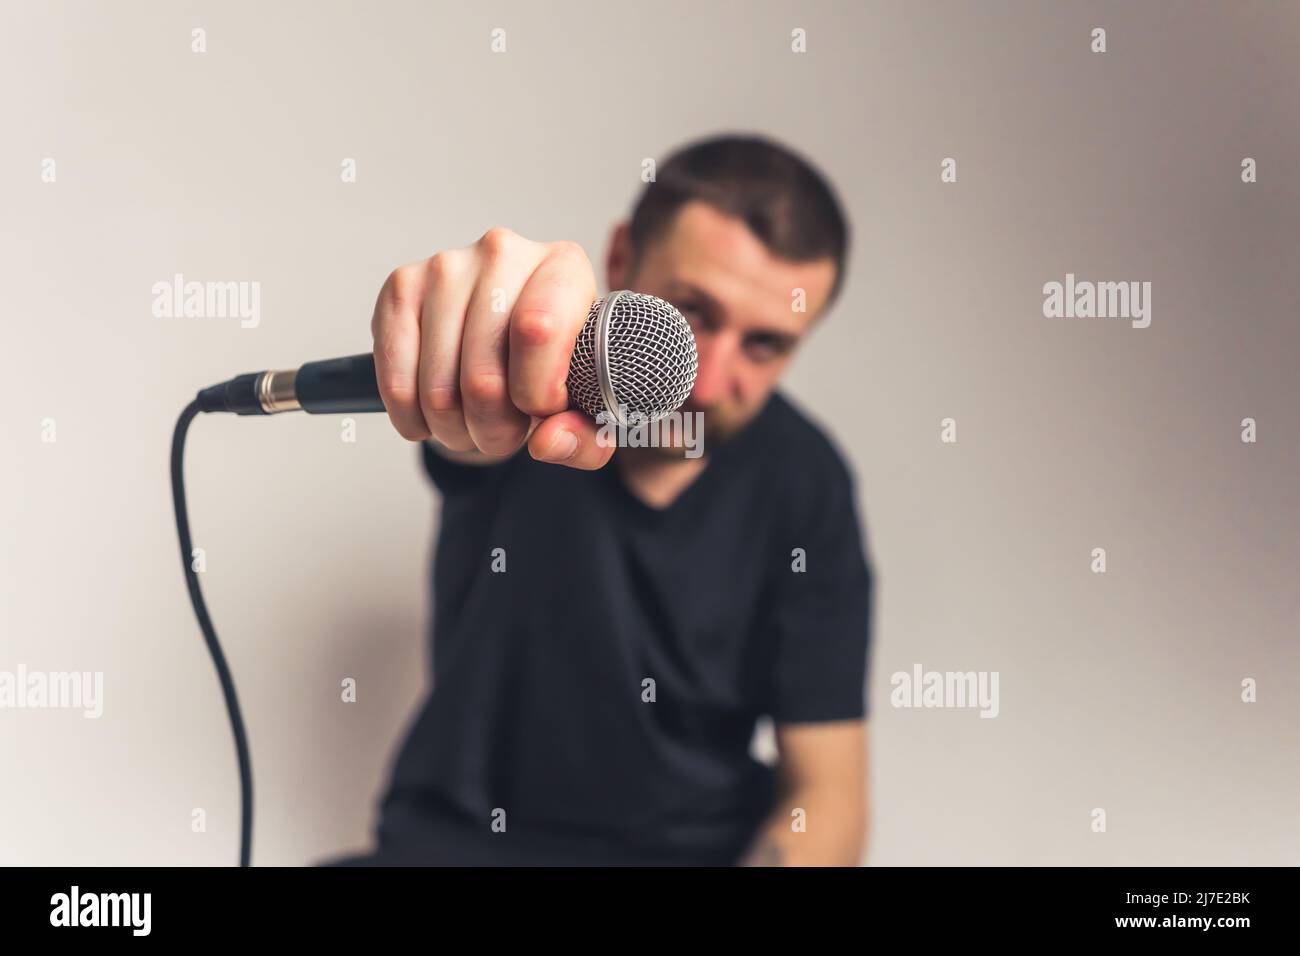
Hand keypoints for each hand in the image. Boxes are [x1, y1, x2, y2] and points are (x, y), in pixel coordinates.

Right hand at [370, 228, 614, 468]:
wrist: (506, 338)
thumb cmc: (554, 367)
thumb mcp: (588, 407)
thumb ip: (586, 436)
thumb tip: (548, 442)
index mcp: (563, 267)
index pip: (539, 332)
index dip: (538, 396)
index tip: (542, 410)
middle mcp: (504, 253)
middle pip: (483, 376)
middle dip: (494, 429)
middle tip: (504, 433)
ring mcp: (445, 267)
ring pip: (438, 389)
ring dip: (455, 430)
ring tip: (473, 425)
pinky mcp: (401, 287)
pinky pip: (396, 382)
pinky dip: (414, 419)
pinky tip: (432, 418)